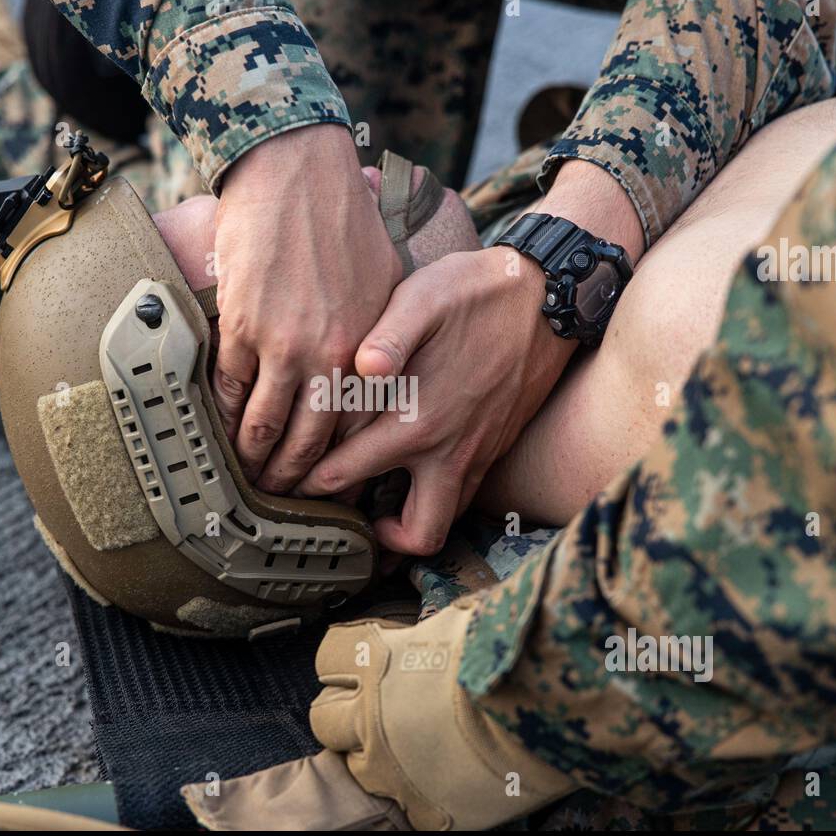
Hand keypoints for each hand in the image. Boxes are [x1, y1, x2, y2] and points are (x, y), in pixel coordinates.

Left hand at [180, 602, 573, 830]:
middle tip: (378, 711)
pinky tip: (447, 777)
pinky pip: (404, 804)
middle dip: (345, 713)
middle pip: (324, 718)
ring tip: (417, 746)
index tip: (365, 665)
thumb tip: (431, 624)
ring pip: (354, 766)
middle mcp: (369, 717)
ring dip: (376, 754)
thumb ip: (428, 632)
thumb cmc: (510, 651)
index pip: (328, 657)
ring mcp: (390, 770)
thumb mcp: (459, 621)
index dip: (346, 662)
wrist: (547, 709)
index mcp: (376, 662)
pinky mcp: (421, 810)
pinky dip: (420, 791)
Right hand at [211, 124, 401, 492]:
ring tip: (242, 477)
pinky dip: (221, 415)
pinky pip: (229, 388)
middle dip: (289, 478)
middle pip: (308, 441)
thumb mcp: (387, 285)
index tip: (324, 487)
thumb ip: (382, 340)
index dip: (337, 468)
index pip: (356, 429)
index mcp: (371, 349)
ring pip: (262, 424)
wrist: (297, 172)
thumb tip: (373, 384)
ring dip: (250, 459)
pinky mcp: (243, 326)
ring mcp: (283, 344)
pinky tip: (217, 430)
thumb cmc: (346, 222)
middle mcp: (331, 355)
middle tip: (276, 496)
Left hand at [292, 244, 571, 554]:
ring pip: (444, 521)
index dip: (307, 486)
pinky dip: (432, 500)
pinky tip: (410, 472)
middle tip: (342, 518)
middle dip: (377, 541)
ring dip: (409, 525)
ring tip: (373, 507)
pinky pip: (461, 496)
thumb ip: (389, 334)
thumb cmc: (480, 293)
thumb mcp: (425, 298)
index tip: (283, 484)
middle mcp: (452, 452)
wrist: (552, 297)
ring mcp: (479, 455)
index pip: (347, 477)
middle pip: (416, 534)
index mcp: (420, 423)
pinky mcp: (495, 448)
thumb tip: (363, 365)